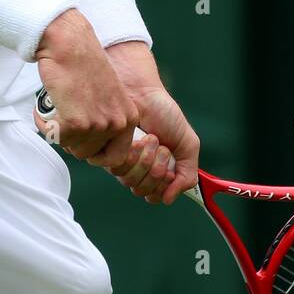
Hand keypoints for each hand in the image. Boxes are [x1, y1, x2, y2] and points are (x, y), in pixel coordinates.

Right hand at [33, 10, 140, 168]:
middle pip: (87, 154)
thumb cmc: (84, 64)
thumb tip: (91, 147)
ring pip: (69, 146)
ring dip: (57, 129)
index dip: (95, 153)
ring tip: (57, 105)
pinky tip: (47, 102)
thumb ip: (106, 122)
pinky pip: (52, 135)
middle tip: (65, 114)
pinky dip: (43, 121)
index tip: (82, 139)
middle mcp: (117, 123)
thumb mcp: (108, 97)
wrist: (71, 42)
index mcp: (129, 118)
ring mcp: (97, 124)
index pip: (116, 158)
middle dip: (72, 138)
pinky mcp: (75, 122)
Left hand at [104, 44, 199, 206]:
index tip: (171, 167)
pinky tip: (136, 137)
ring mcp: (120, 162)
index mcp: (156, 171)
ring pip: (130, 181)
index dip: (164, 185)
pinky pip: (117, 168)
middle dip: (157, 168)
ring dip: (146, 158)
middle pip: (143, 190)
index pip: (156, 196)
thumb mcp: (187, 145)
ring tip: (150, 138)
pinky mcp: (105, 153)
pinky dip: (132, 152)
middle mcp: (136, 170)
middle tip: (161, 146)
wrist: (144, 93)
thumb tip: (169, 200)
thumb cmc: (164, 114)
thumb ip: (188, 175)